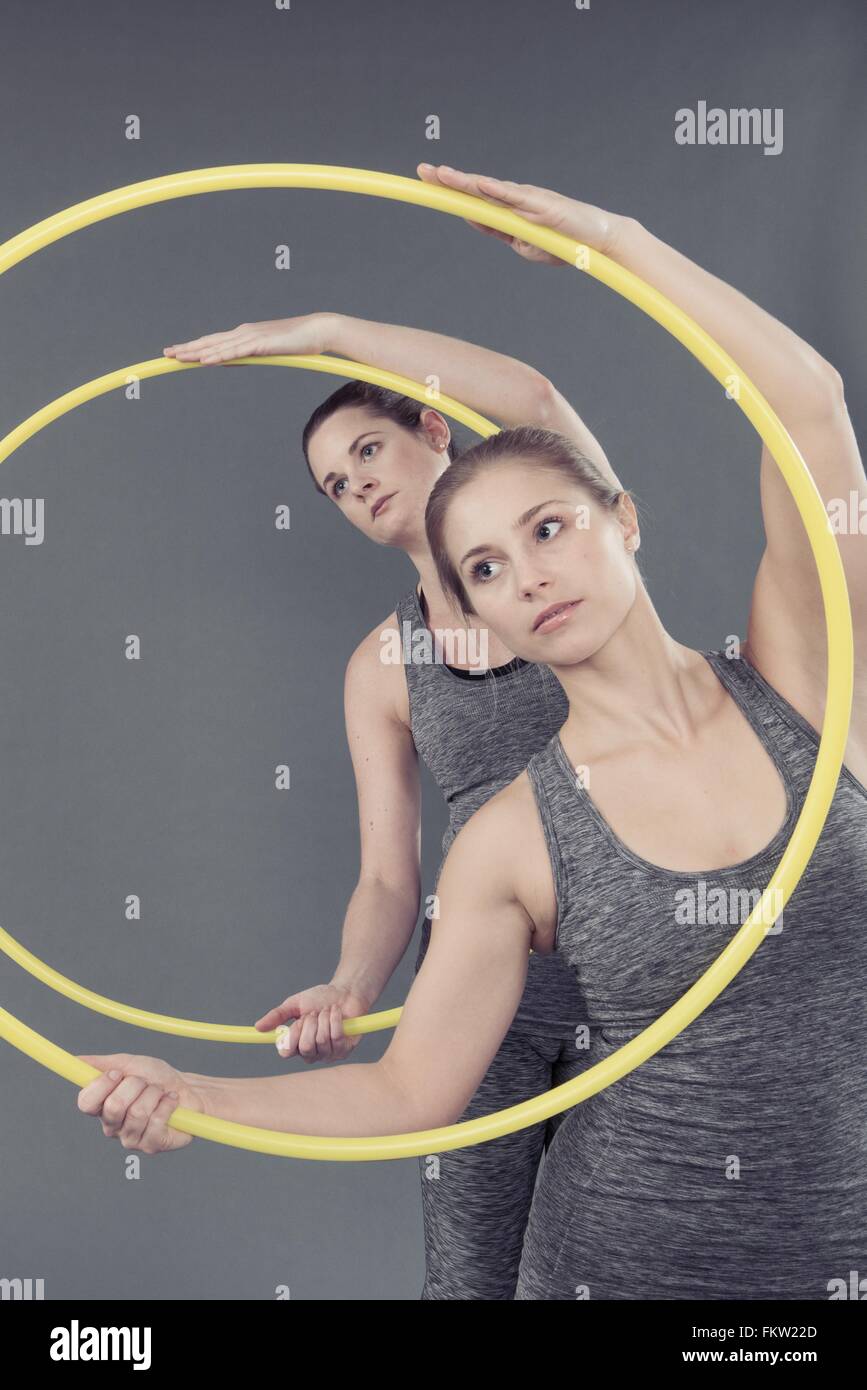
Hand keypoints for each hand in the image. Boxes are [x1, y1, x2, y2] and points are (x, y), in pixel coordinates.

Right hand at [76, 1053, 205, 1152]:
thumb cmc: (157, 1078)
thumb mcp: (129, 1064)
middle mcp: (112, 1126)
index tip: (118, 1073)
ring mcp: (131, 1139)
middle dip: (136, 1086)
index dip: (101, 1086)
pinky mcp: (151, 1146)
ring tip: (160, 1092)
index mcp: (102, 1107)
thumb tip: (77, 1060)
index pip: (85, 1103)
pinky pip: (156, 1122)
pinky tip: (171, 1101)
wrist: (188, 1089)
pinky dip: (167, 1104)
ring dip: (154, 1094)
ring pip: (137, 1113)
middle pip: (113, 1107)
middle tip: (146, 1083)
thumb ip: (102, 1064)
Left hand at [163, 313, 332, 363]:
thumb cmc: (297, 343)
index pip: (213, 342)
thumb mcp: (269, 352)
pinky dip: (218, 356)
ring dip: (196, 352)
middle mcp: (243, 333)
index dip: (194, 347)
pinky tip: (205, 360)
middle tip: (165, 354)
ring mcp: (251, 337)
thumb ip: (250, 356)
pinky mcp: (260, 344)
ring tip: (178, 357)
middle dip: (187, 348)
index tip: (176, 352)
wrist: (317, 332)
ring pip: (218, 347)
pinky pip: (235, 352)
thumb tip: (234, 362)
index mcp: (244, 335)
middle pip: (209, 342)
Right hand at [254, 983, 370, 1063]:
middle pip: (305, 1047)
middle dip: (310, 1024)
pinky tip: (337, 1012)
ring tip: (327, 1011)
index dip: (291, 1036)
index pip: (286, 1052)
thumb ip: (278, 1016)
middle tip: (315, 1013)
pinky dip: (335, 1020)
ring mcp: (328, 1054)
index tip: (297, 1021)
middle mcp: (312, 1053)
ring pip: (322, 1041)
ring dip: (324, 1019)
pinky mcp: (345, 1050)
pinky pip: (337, 1037)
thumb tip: (258, 1027)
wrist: (345, 991)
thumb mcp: (295, 1004)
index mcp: (297, 1044)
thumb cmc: (320, 999)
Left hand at [416, 163, 627, 263]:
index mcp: (509, 210)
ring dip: (465, 182)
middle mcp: (515, 200)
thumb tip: (478, 220)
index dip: (450, 190)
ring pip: (490, 190)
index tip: (427, 179)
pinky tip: (479, 184)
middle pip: (476, 189)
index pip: (473, 199)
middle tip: (422, 170)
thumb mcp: (525, 244)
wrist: (598, 241)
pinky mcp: (542, 206)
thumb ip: (502, 232)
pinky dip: (496, 191)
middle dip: (448, 181)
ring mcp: (528, 201)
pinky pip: (515, 198)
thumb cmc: (564, 242)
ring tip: (441, 175)